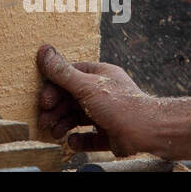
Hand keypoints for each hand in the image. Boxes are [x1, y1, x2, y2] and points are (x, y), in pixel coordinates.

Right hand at [35, 44, 156, 156]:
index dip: (54, 88)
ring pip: (78, 118)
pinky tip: (72, 141)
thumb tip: (43, 50)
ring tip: (54, 133)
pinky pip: (90, 137)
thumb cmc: (120, 104)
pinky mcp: (110, 134)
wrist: (147, 132)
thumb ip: (62, 72)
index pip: (70, 76)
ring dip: (63, 124)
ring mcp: (107, 114)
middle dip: (56, 110)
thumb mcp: (86, 85)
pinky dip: (79, 140)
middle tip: (44, 120)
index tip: (44, 100)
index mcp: (100, 75)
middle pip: (71, 99)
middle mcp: (103, 93)